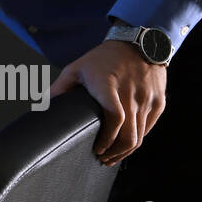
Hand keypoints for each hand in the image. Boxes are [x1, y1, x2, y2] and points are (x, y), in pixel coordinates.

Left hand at [49, 40, 166, 165]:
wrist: (138, 42)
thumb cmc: (104, 57)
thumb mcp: (77, 68)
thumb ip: (60, 88)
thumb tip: (42, 105)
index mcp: (108, 86)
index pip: (115, 118)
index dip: (107, 139)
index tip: (97, 149)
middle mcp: (131, 94)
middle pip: (129, 135)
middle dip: (114, 153)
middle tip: (102, 159)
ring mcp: (147, 99)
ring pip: (140, 137)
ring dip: (125, 151)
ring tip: (112, 157)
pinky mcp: (158, 102)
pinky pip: (148, 128)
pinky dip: (137, 140)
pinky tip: (125, 145)